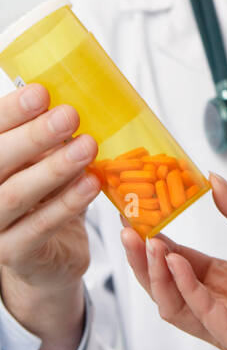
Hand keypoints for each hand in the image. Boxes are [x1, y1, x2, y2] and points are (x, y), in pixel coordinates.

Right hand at [0, 82, 98, 336]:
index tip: (41, 92)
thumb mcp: (43, 160)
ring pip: (16, 195)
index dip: (12, 111)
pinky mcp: (13, 253)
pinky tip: (91, 184)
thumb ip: (52, 135)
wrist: (45, 257)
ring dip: (54, 169)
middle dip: (33, 136)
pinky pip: (39, 227)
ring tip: (87, 146)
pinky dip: (67, 204)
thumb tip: (79, 98)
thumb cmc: (44, 197)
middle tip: (69, 115)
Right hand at [120, 173, 226, 349]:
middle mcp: (222, 301)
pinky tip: (179, 265)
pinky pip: (203, 316)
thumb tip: (212, 179)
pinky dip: (187, 291)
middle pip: (169, 282)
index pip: (181, 258)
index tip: (136, 215)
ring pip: (176, 303)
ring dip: (158, 275)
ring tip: (147, 244)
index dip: (156, 240)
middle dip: (145, 258)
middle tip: (127, 230)